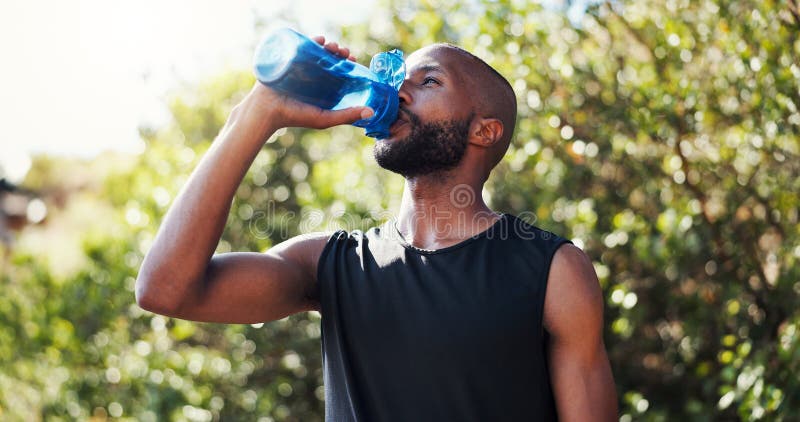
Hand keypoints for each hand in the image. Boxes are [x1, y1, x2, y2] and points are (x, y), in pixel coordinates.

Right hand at [239, 35, 373, 131]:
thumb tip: (371, 112)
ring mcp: (302, 67)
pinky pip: (302, 46)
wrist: (267, 110)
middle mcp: (314, 76)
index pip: (340, 71)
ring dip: (328, 45)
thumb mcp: (325, 118)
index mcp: (324, 87)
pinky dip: (312, 40)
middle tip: (343, 52)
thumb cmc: (295, 116)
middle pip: (330, 58)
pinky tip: (319, 39)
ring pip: (318, 51)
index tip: (353, 59)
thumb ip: (347, 116)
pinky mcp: (289, 60)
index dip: (348, 64)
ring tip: (332, 46)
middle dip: (339, 52)